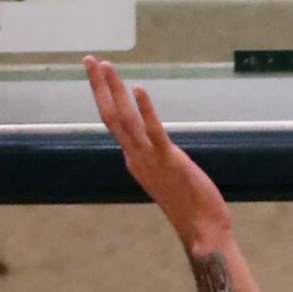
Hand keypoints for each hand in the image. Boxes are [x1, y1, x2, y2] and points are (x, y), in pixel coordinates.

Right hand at [85, 56, 229, 244]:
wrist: (203, 232)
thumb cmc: (190, 208)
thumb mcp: (165, 179)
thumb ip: (157, 162)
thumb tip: (154, 149)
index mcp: (136, 161)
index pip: (115, 124)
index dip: (105, 97)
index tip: (99, 74)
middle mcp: (136, 158)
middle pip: (111, 117)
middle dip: (99, 87)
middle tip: (90, 59)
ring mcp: (150, 160)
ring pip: (125, 120)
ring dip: (114, 91)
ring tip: (106, 66)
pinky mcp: (169, 161)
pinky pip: (153, 132)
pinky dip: (145, 110)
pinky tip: (138, 89)